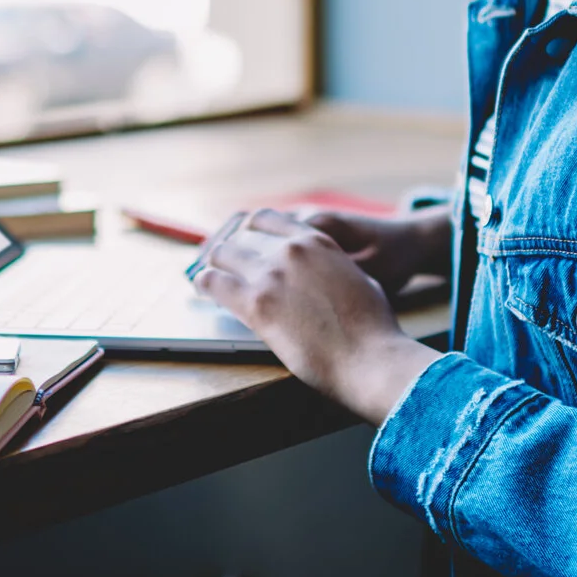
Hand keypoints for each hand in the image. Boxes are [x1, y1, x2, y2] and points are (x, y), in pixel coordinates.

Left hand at [192, 209, 438, 425]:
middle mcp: (290, 250)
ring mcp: (271, 274)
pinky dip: (205, 284)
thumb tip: (326, 277)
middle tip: (227, 265)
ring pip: (222, 254)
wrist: (369, 358)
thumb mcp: (360, 280)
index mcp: (317, 240)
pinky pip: (213, 282)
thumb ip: (334, 269)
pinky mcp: (255, 304)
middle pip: (241, 235)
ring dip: (217, 264)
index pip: (268, 219)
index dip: (252, 232)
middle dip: (232, 250)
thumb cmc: (372, 328)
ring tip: (212, 277)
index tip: (246, 243)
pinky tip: (204, 290)